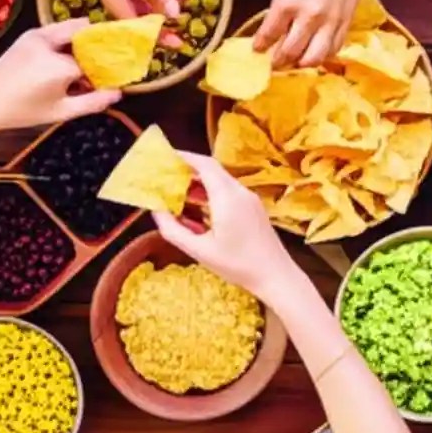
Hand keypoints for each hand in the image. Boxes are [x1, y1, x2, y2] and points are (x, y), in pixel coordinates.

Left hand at [0, 19, 120, 131]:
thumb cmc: (24, 111)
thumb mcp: (62, 112)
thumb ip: (93, 102)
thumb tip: (118, 93)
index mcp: (58, 66)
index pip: (93, 61)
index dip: (102, 70)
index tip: (106, 80)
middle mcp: (49, 44)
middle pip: (86, 33)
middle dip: (97, 46)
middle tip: (101, 62)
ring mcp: (37, 35)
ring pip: (72, 27)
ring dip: (83, 40)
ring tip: (85, 58)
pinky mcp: (29, 34)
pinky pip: (57, 29)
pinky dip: (68, 38)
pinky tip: (67, 56)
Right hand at [152, 151, 300, 301]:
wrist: (276, 276)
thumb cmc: (238, 265)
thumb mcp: (199, 250)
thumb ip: (173, 229)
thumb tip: (156, 210)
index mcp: (228, 197)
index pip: (204, 164)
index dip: (183, 157)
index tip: (165, 157)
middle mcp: (241, 192)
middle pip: (212, 170)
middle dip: (188, 170)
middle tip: (165, 176)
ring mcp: (250, 199)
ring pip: (221, 181)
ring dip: (199, 183)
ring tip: (176, 193)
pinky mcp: (254, 208)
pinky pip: (229, 192)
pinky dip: (211, 193)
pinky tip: (198, 208)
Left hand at [253, 0, 372, 67]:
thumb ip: (279, 9)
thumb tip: (273, 32)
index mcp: (288, 3)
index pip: (269, 35)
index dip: (260, 46)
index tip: (257, 50)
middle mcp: (309, 16)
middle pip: (290, 52)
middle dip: (278, 61)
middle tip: (273, 62)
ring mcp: (330, 23)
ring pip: (313, 58)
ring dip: (300, 64)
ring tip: (294, 61)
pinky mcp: (346, 24)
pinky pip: (332, 50)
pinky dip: (321, 56)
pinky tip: (314, 52)